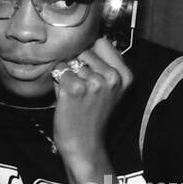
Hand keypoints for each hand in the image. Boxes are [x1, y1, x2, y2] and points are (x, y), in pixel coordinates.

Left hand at [51, 37, 133, 167]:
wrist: (85, 144)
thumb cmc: (93, 116)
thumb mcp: (110, 89)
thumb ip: (103, 65)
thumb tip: (87, 39)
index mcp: (124, 76)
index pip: (102, 43)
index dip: (90, 52)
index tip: (88, 66)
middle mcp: (112, 77)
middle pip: (84, 50)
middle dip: (77, 63)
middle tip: (80, 85)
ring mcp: (93, 83)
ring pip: (70, 60)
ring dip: (66, 73)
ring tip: (74, 92)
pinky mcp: (74, 89)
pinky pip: (59, 71)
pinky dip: (57, 82)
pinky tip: (66, 96)